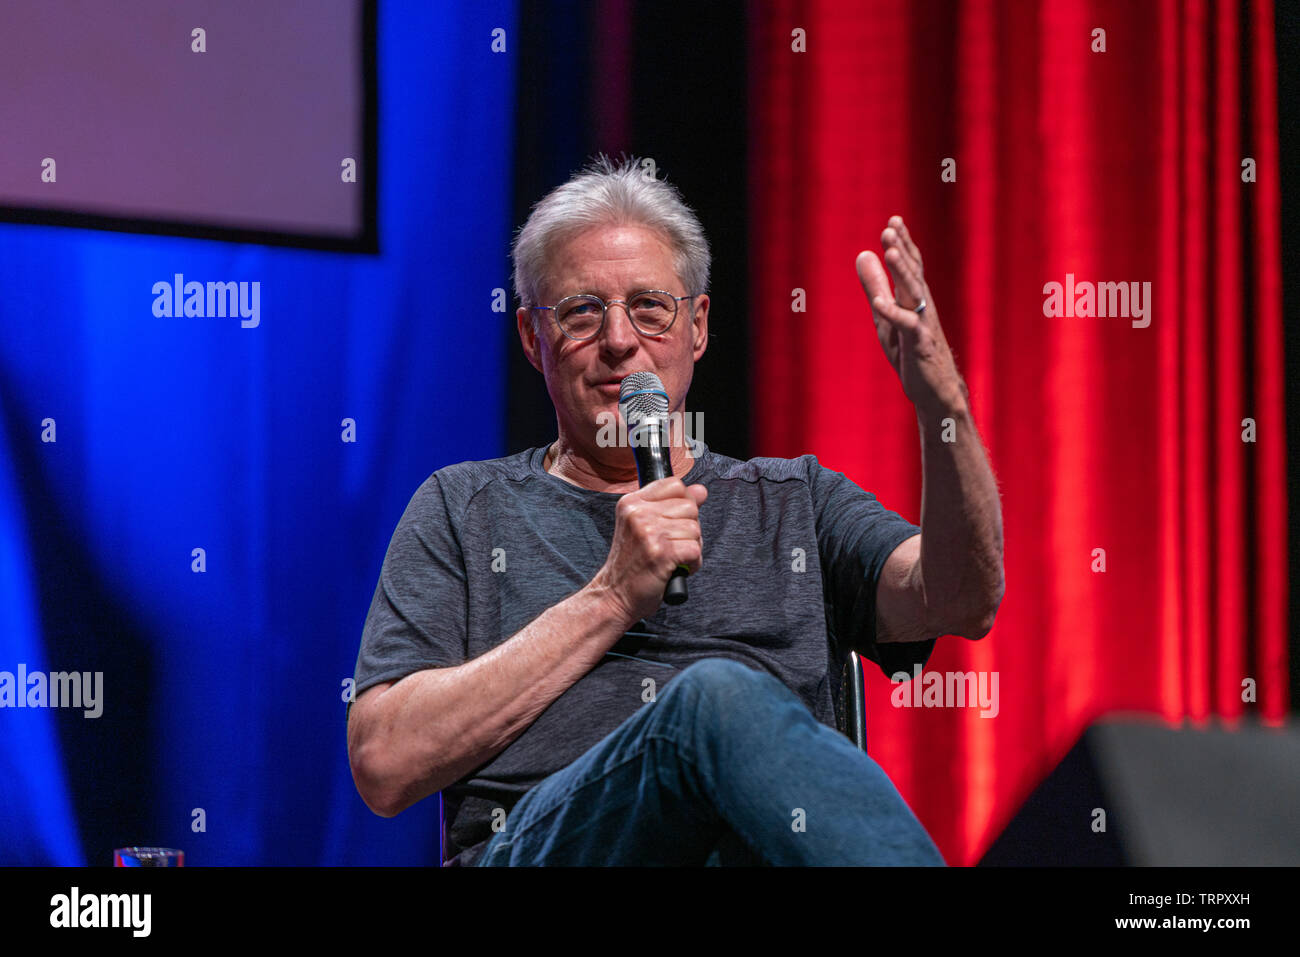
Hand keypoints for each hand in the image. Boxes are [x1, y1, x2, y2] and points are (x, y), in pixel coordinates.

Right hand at [594, 477, 707, 622]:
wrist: (614, 596)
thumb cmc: (631, 564)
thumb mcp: (644, 527)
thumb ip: (672, 506)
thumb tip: (701, 490)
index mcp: (631, 503)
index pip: (675, 484)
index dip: (683, 504)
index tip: (673, 523)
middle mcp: (638, 513)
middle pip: (690, 507)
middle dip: (689, 529)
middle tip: (671, 545)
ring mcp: (649, 532)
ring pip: (695, 529)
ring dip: (691, 548)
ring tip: (672, 559)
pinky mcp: (661, 553)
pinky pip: (696, 550)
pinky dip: (692, 564)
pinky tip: (676, 569)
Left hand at [855, 216, 967, 416]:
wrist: (935, 388)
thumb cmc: (910, 350)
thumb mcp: (885, 315)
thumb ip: (875, 285)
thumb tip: (862, 253)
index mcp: (915, 298)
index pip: (910, 265)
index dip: (902, 242)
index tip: (894, 219)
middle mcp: (922, 306)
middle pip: (913, 272)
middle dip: (902, 249)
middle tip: (890, 226)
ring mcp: (922, 324)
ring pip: (913, 293)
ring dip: (901, 271)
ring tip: (889, 251)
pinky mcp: (919, 344)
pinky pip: (906, 326)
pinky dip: (892, 313)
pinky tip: (879, 302)